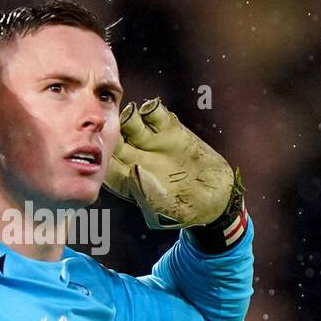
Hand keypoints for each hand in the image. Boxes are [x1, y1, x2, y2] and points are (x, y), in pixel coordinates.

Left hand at [103, 97, 235, 228]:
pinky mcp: (171, 131)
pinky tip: (152, 111)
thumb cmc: (189, 210)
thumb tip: (135, 171)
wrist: (218, 197)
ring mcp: (152, 144)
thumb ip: (150, 194)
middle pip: (115, 141)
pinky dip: (151, 109)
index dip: (102, 157)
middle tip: (114, 126)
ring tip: (133, 115)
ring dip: (129, 117)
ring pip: (131, 125)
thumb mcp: (169, 211)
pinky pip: (156, 116)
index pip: (107, 166)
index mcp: (128, 182)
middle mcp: (135, 160)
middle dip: (112, 132)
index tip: (104, 149)